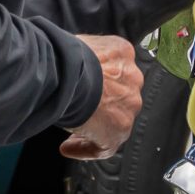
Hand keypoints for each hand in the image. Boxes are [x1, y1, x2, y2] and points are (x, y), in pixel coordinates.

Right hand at [59, 34, 144, 160]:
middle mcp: (132, 79)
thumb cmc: (63, 57)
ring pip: (115, 122)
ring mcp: (128, 105)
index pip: (116, 70)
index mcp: (122, 53)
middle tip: (78, 112)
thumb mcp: (76, 44)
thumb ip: (80, 54)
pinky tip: (67, 148)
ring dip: (95, 129)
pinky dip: (86, 149)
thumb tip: (65, 60)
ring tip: (69, 136)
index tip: (83, 90)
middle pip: (120, 97)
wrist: (66, 72)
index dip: (99, 83)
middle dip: (101, 106)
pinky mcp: (120, 129)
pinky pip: (105, 146)